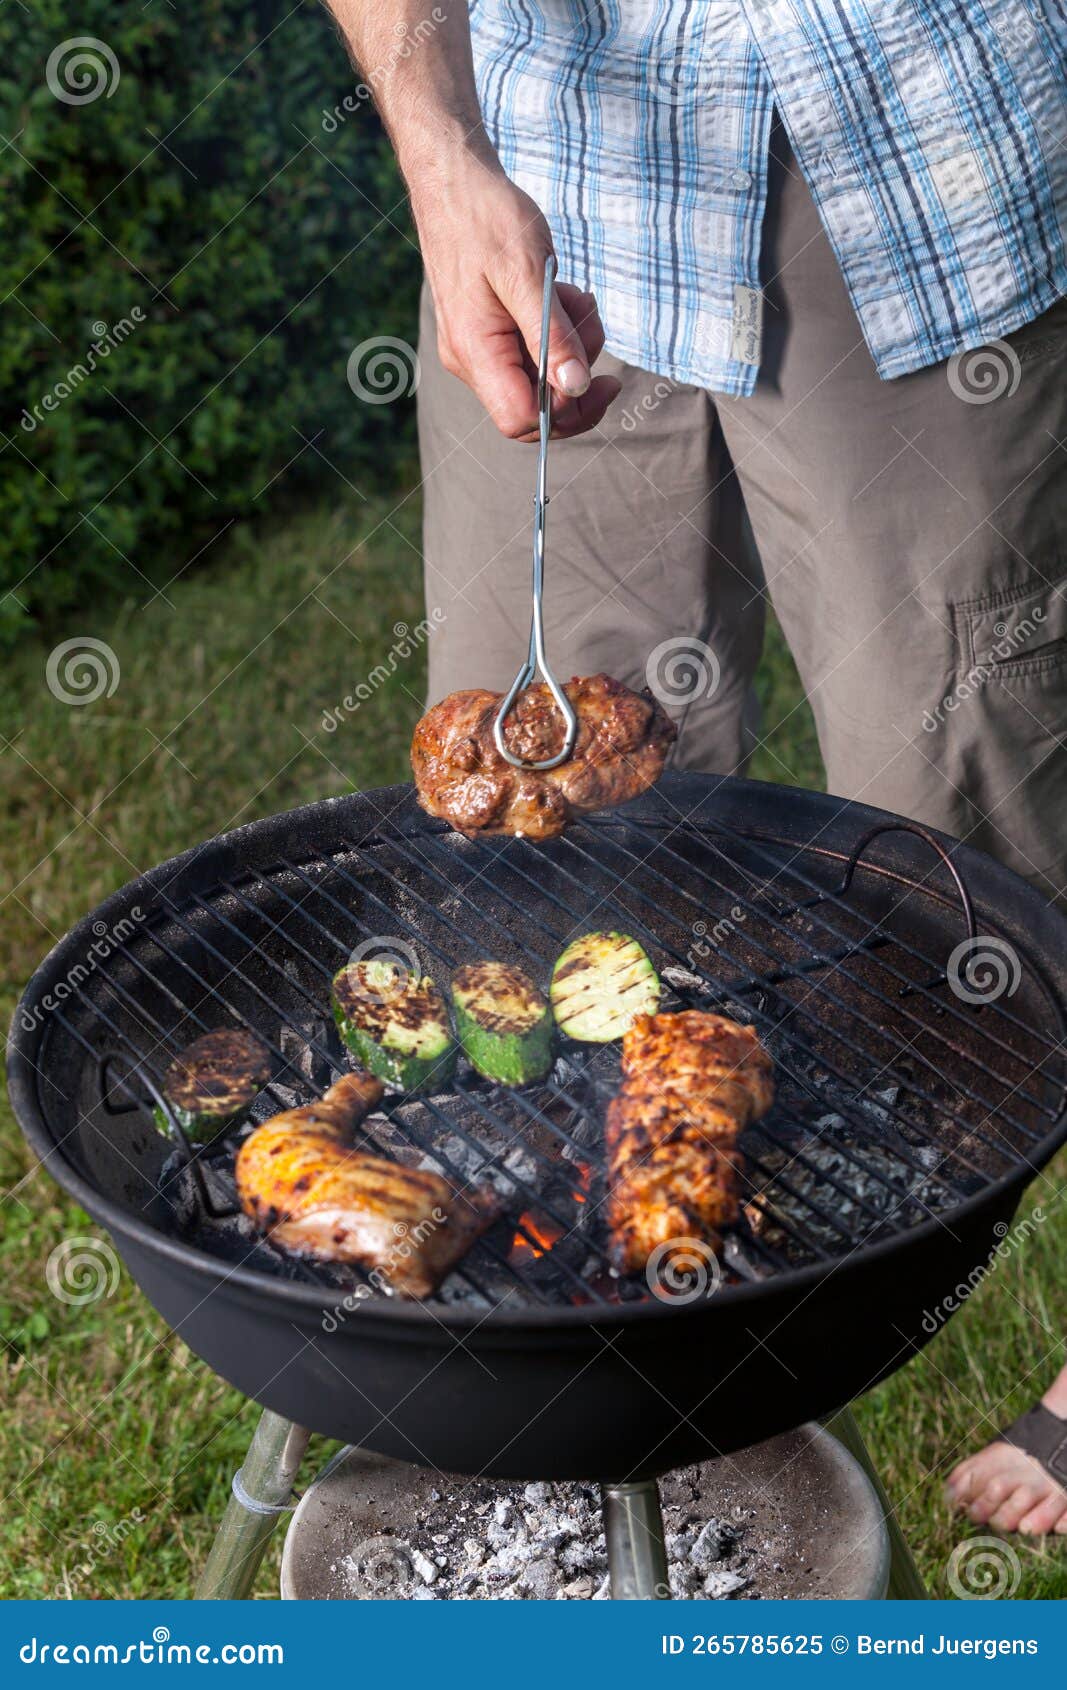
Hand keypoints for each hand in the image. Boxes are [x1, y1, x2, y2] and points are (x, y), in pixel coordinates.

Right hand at [410, 155, 621, 439]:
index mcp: (475, 352)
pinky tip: (558, 291)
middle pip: (533, 405)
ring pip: (535, 376)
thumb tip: (577, 388)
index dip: (568, 412)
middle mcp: (470, 360)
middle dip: (574, 374)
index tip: (604, 380)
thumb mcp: (529, 274)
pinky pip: (528, 350)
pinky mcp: (485, 332)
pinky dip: (553, 328)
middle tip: (591, 321)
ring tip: (573, 294)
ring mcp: (475, 348)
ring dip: (569, 343)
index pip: (522, 419)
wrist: (452, 179)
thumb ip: (552, 337)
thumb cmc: (486, 217)